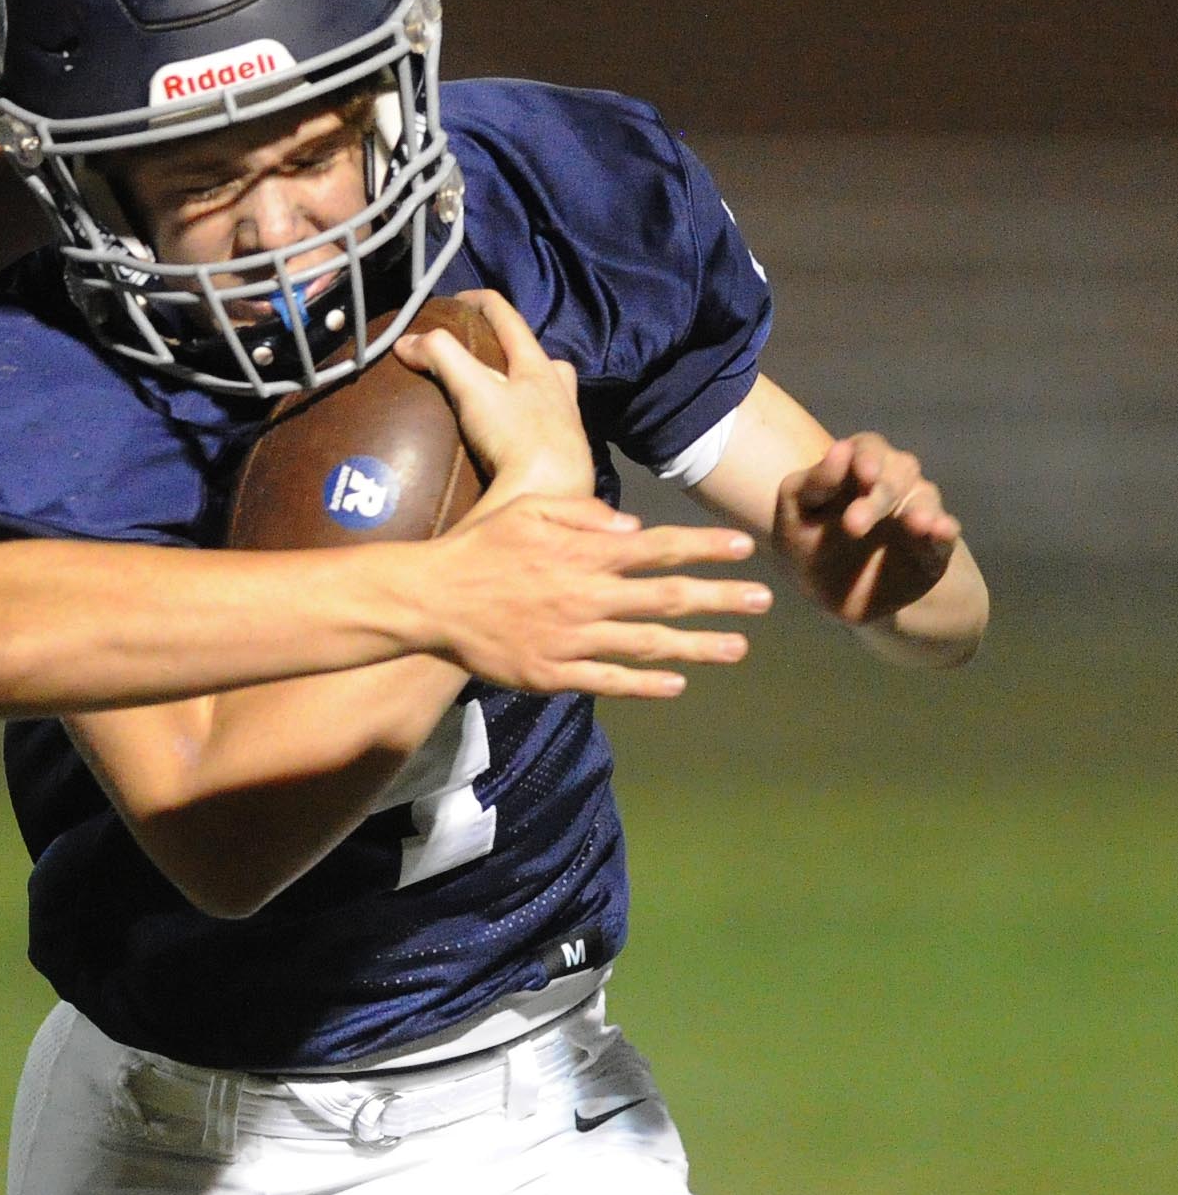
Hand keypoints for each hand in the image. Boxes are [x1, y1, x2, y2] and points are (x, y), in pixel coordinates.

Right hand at [395, 289, 594, 501]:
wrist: (553, 494)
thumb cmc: (517, 438)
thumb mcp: (474, 391)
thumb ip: (442, 358)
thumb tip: (406, 341)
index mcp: (538, 366)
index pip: (509, 318)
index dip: (481, 302)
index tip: (456, 300)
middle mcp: (559, 389)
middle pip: (536, 354)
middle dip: (507, 347)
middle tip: (478, 355)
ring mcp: (566, 422)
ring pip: (548, 390)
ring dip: (524, 384)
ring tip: (496, 397)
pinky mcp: (566, 453)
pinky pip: (545, 424)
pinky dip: (525, 420)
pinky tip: (510, 436)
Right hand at [421, 497, 770, 698]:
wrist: (431, 599)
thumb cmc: (480, 547)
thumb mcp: (529, 511)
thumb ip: (584, 515)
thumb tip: (633, 526)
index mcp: (584, 554)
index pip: (658, 548)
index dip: (704, 547)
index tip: (743, 549)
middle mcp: (587, 596)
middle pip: (666, 598)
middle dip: (720, 598)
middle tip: (764, 600)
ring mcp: (572, 639)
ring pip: (647, 644)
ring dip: (697, 646)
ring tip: (737, 648)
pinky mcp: (553, 673)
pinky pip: (608, 680)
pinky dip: (645, 684)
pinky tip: (676, 683)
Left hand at [774, 432, 963, 624]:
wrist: (837, 601)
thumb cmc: (810, 551)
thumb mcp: (795, 522)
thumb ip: (813, 484)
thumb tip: (840, 448)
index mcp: (853, 472)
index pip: (865, 449)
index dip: (867, 457)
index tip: (864, 473)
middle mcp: (890, 485)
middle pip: (896, 472)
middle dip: (878, 496)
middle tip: (854, 526)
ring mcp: (914, 513)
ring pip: (924, 497)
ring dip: (920, 509)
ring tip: (916, 524)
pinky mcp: (934, 545)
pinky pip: (944, 535)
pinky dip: (944, 530)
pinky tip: (942, 531)